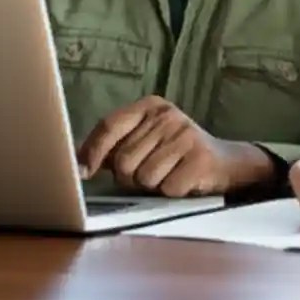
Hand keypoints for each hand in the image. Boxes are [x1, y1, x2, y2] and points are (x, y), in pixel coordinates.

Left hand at [77, 96, 272, 196]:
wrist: (224, 161)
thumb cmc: (174, 154)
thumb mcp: (145, 140)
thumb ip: (112, 146)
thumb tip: (75, 162)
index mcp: (150, 106)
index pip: (109, 126)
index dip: (91, 152)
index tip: (82, 173)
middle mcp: (168, 116)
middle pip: (123, 160)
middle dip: (129, 177)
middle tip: (148, 173)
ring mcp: (186, 135)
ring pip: (143, 177)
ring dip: (151, 186)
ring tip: (166, 175)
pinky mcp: (200, 158)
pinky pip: (167, 188)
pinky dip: (171, 193)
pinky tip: (182, 181)